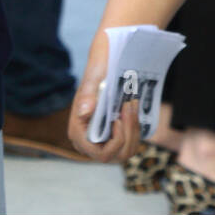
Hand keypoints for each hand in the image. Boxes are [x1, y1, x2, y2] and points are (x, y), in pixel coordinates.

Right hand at [68, 29, 141, 161]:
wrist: (108, 58)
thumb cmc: (99, 66)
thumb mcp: (94, 77)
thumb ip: (87, 94)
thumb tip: (84, 112)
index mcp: (78, 131)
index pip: (100, 154)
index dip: (115, 143)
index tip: (118, 120)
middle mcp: (89, 140)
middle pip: (116, 156)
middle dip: (128, 134)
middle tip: (129, 106)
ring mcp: (102, 139)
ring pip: (125, 152)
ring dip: (134, 130)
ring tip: (132, 105)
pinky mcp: (114, 135)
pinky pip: (130, 144)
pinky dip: (135, 129)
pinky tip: (133, 109)